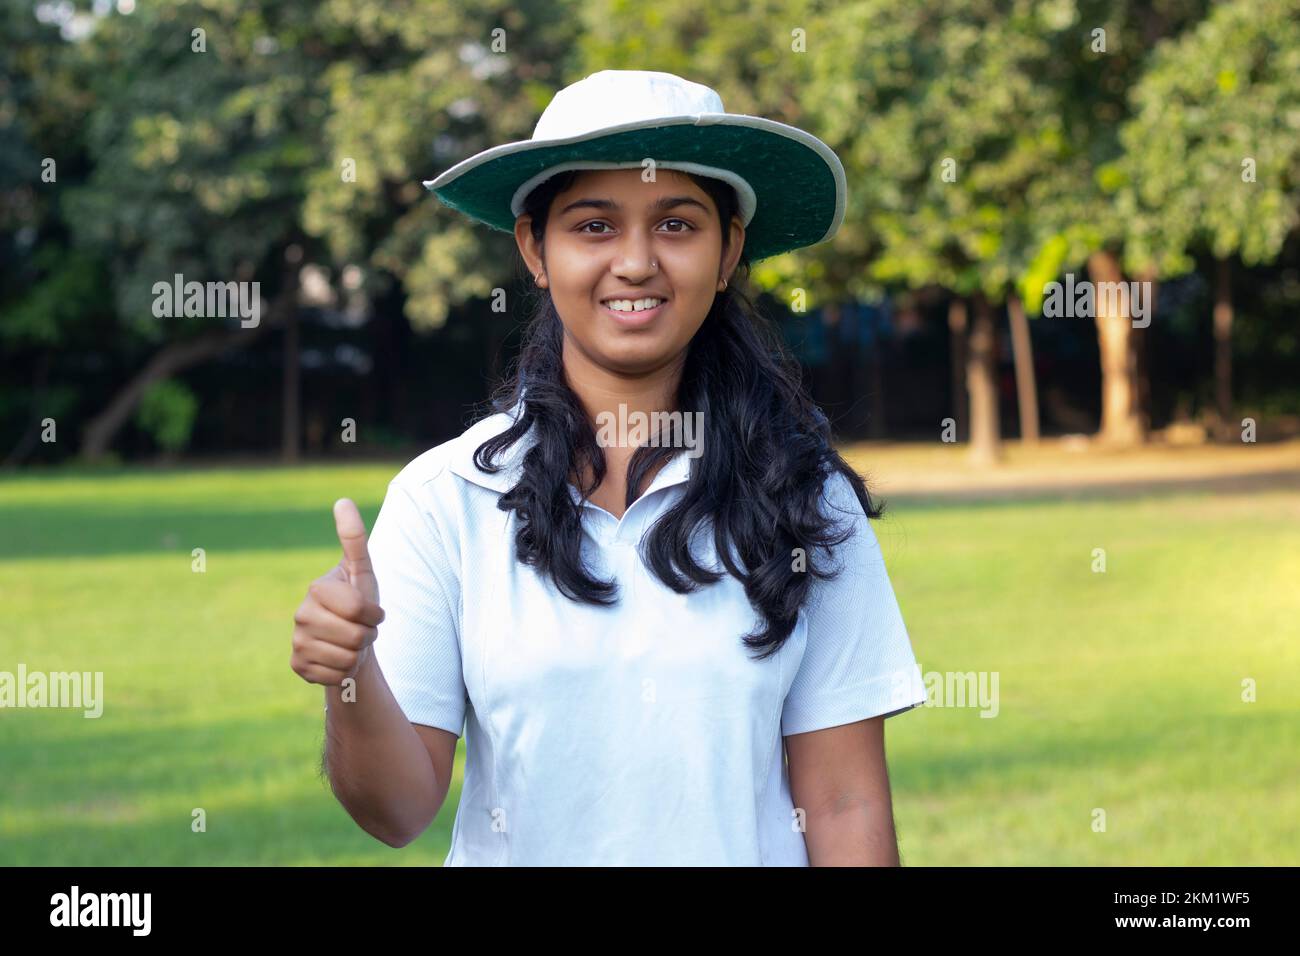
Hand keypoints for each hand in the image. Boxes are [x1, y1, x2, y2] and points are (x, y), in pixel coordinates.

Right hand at [290, 498, 385, 685]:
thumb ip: (354, 539)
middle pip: (354, 635)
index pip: (359, 609)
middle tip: (360, 630)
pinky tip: (337, 660)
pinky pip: (335, 676)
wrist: (349, 642)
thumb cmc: (359, 603)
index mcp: (317, 588)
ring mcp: (297, 641)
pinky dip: (344, 672)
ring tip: (350, 643)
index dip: (375, 615)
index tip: (371, 612)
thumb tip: (342, 500)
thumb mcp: (362, 572)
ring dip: (357, 654)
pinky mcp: (298, 666)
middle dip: (367, 636)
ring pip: (346, 658)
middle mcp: (300, 614)